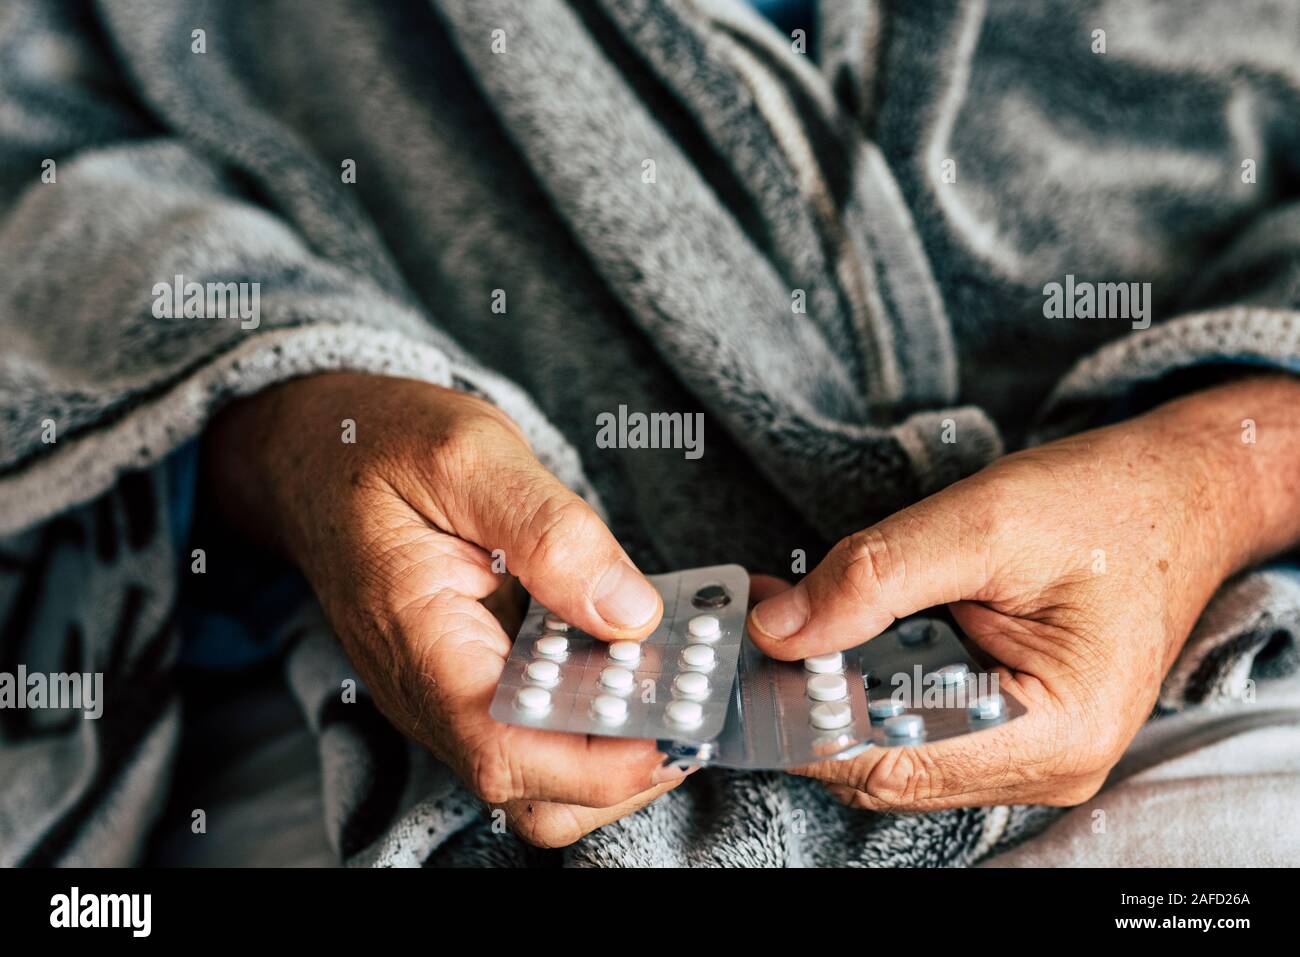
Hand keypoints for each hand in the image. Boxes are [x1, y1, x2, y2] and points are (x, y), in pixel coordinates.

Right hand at [205, 373, 690, 846]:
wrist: (315, 450)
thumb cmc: (378, 445)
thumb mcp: (468, 456)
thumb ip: (549, 532)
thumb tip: (631, 613)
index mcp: (419, 643)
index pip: (504, 753)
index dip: (598, 762)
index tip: (675, 726)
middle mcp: (431, 693)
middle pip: (533, 794)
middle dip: (627, 770)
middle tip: (696, 703)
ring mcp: (453, 694)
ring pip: (545, 775)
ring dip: (623, 744)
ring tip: (684, 680)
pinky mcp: (476, 679)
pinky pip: (544, 727)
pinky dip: (606, 708)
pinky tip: (649, 658)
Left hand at [747, 376, 1299, 809]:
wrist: (1175, 496)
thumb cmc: (1102, 505)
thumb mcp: (981, 523)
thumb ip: (872, 578)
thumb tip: (777, 630)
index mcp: (1054, 730)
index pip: (892, 759)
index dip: (805, 719)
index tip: (740, 666)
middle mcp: (1046, 764)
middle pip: (884, 762)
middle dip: (808, 700)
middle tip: (745, 630)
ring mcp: (1030, 753)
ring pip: (892, 747)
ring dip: (831, 689)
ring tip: (780, 618)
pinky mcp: (1012, 726)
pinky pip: (918, 723)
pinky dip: (866, 682)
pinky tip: (831, 629)